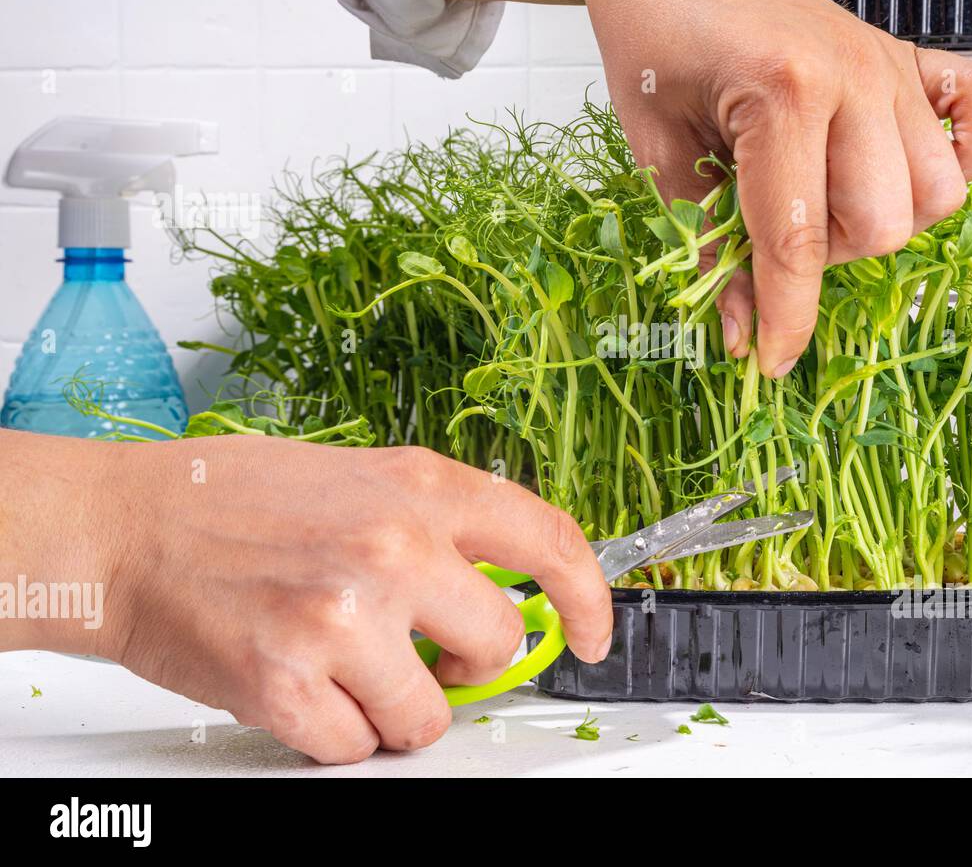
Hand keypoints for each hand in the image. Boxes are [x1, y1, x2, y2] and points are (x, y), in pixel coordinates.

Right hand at [0, 429, 611, 763]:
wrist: (126, 528)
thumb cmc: (236, 500)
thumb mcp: (362, 477)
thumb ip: (440, 525)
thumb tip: (506, 583)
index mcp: (421, 488)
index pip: (550, 542)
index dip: (588, 599)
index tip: (590, 636)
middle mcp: (395, 548)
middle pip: (499, 645)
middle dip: (466, 664)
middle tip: (422, 654)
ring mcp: (343, 618)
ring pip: (431, 716)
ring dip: (397, 709)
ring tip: (347, 670)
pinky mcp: (288, 682)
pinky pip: (357, 749)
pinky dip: (336, 734)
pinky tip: (303, 687)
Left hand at [436, 0, 971, 375]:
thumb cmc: (650, 36)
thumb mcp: (659, 149)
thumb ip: (707, 242)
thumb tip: (744, 333)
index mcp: (784, 95)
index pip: (797, 241)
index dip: (784, 318)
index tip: (770, 365)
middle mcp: (855, 77)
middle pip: (884, 227)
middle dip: (824, 260)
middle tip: (771, 230)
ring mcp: (890, 63)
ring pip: (937, 192)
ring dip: (881, 220)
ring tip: (822, 196)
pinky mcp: (907, 54)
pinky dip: (965, 154)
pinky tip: (902, 164)